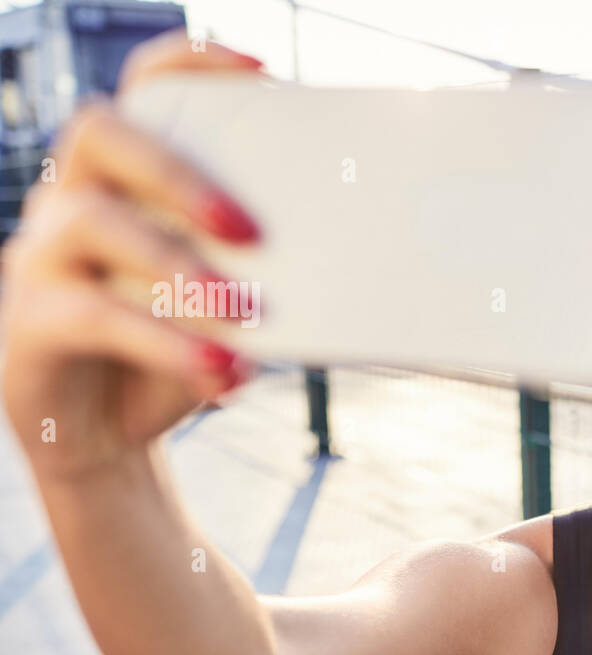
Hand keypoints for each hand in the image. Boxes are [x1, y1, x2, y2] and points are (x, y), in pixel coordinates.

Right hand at [0, 28, 264, 482]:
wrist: (111, 435)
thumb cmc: (174, 351)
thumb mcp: (222, 304)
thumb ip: (255, 273)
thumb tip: (343, 262)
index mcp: (124, 179)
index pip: (143, 91)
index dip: (191, 65)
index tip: (261, 74)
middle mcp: (71, 199)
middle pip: (102, 134)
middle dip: (180, 171)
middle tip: (251, 230)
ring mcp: (40, 256)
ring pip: (93, 223)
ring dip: (179, 265)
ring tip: (246, 311)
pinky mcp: (30, 322)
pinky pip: (94, 315)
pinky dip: (168, 342)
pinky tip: (224, 371)